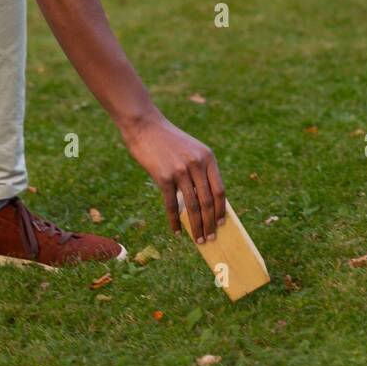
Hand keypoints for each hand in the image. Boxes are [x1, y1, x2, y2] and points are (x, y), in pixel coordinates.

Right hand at [121, 112, 225, 242]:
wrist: (145, 126)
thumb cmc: (168, 141)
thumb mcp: (191, 150)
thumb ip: (200, 171)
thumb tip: (206, 204)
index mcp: (208, 157)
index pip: (220, 190)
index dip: (221, 210)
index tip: (221, 224)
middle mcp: (197, 163)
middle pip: (207, 201)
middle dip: (210, 223)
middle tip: (209, 238)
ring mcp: (180, 170)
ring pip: (192, 206)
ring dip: (196, 226)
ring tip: (197, 239)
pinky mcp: (163, 176)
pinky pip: (171, 204)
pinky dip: (174, 220)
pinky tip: (176, 231)